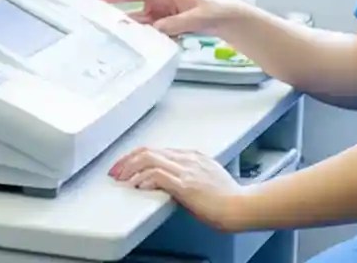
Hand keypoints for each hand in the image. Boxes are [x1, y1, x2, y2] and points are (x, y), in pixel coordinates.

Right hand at [99, 0, 241, 36]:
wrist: (226, 19)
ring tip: (113, 27)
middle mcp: (164, 0)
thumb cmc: (214, 11)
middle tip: (100, 2)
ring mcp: (165, 12)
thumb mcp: (196, 17)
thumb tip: (156, 29)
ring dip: (130, 22)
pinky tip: (135, 39)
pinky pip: (152, 28)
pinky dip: (144, 32)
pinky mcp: (167, 23)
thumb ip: (176, 23)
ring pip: (143, 17)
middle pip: (138, 0)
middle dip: (120, 1)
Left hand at [108, 146, 249, 231]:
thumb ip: (190, 175)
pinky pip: (157, 175)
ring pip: (149, 159)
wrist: (240, 206)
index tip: (125, 166)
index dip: (136, 157)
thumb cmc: (228, 198)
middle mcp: (187, 159)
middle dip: (127, 160)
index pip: (157, 150)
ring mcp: (186, 170)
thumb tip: (172, 182)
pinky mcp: (185, 184)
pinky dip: (143, 179)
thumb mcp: (207, 179)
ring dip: (130, 169)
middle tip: (116, 172)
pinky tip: (137, 186)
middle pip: (148, 151)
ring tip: (122, 179)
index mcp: (192, 156)